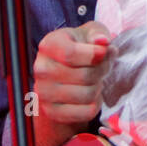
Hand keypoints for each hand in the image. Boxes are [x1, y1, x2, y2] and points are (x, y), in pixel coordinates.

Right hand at [30, 22, 112, 145]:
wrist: (63, 76)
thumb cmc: (80, 49)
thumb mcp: (90, 34)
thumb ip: (98, 33)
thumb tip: (102, 41)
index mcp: (49, 45)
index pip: (71, 53)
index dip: (94, 55)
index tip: (105, 52)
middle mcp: (41, 69)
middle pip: (84, 75)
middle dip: (102, 71)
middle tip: (102, 67)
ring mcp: (44, 92)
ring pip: (87, 94)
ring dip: (98, 88)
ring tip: (95, 81)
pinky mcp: (52, 111)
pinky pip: (86, 112)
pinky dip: (96, 104)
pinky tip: (91, 96)